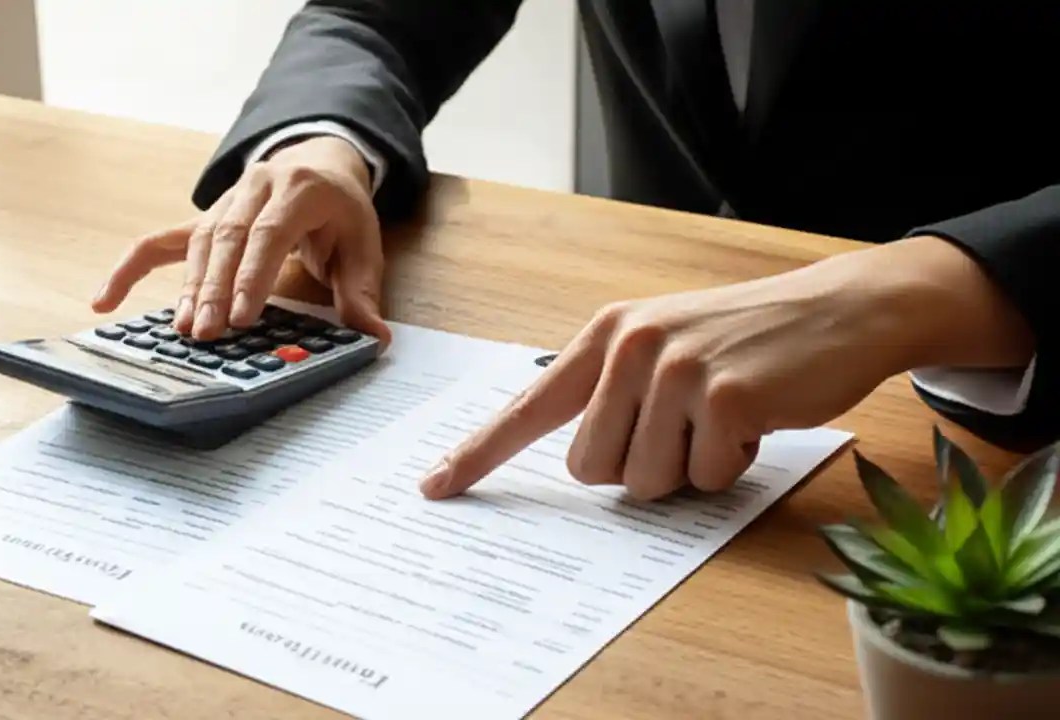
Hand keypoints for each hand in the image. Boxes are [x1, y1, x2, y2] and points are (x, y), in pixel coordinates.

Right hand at [91, 136, 389, 343]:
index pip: (268, 234)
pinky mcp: (203, 219)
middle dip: (213, 288)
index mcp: (298, 189)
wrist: (319, 159)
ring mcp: (223, 201)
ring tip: (183, 329)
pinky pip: (159, 241)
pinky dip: (130, 269)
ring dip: (186, 288)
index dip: (252, 275)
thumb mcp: (364, 245)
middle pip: (226, 239)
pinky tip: (104, 301)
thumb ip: (361, 291)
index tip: (240, 316)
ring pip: (196, 242)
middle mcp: (255, 187)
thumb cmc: (341, 209)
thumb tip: (375, 336)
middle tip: (206, 332)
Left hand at [418, 236, 1034, 500]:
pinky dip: (733, 464)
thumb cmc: (745, 340)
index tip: (437, 487)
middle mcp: (630, 346)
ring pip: (646, 481)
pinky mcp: (725, 395)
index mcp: (606, 335)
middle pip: (591, 468)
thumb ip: (614, 394)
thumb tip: (582, 467)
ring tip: (721, 418)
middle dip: (638, 468)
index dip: (480, 453)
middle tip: (684, 428)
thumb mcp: (665, 347)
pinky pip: (705, 477)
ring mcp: (677, 368)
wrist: (835, 309)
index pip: (528, 407)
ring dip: (689, 468)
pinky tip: (755, 418)